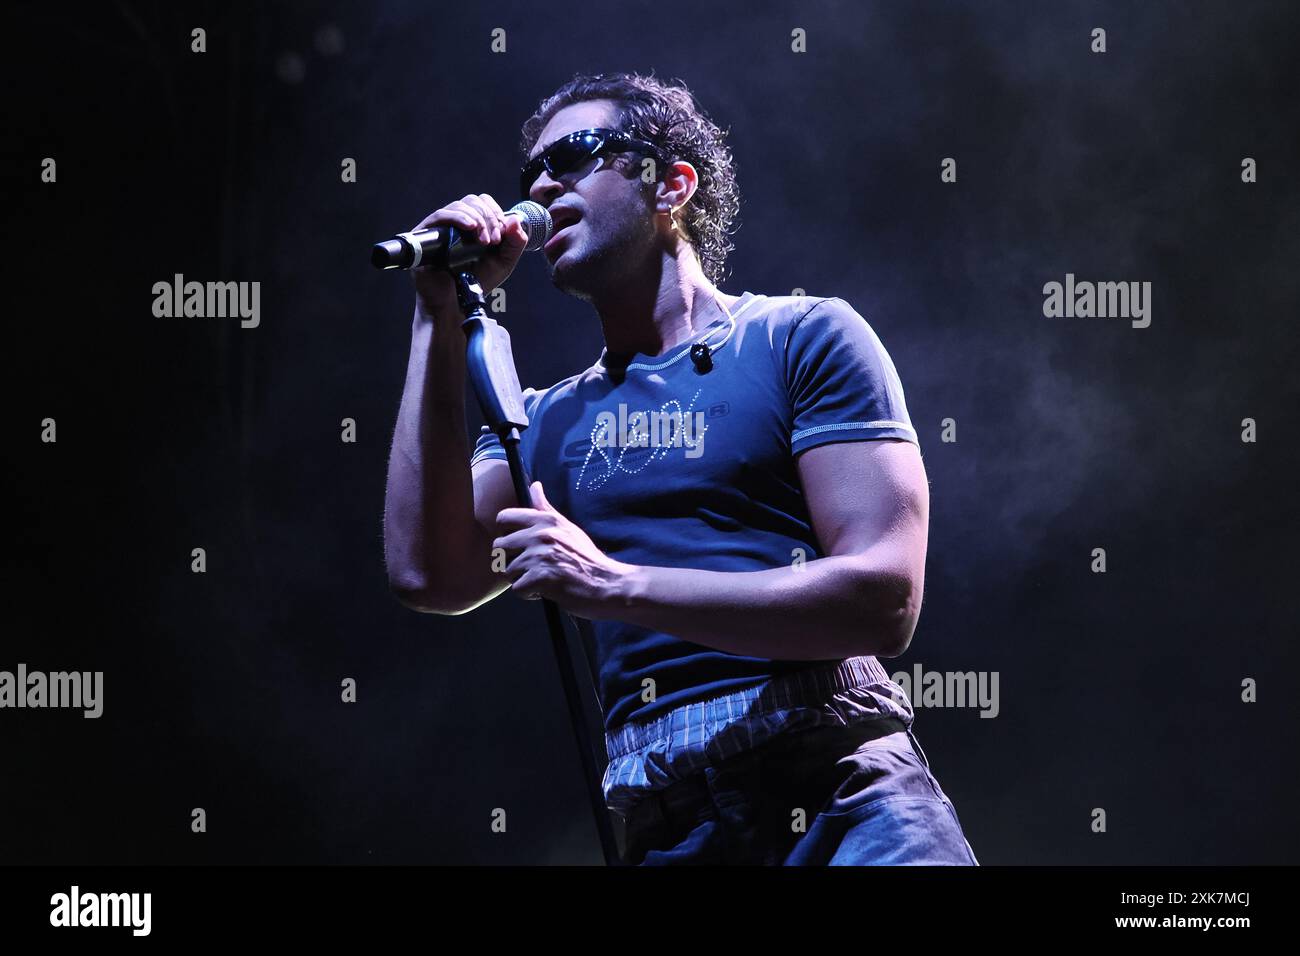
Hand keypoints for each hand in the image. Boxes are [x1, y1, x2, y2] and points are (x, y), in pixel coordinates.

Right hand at [408, 192, 531, 320]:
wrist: (455, 304)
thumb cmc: (475, 284)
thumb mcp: (503, 263)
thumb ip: (514, 244)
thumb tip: (515, 219)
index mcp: (473, 226)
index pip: (483, 203)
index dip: (495, 211)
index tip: (502, 232)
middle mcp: (455, 224)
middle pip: (472, 201)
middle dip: (488, 217)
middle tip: (493, 240)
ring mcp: (440, 228)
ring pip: (458, 206)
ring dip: (477, 219)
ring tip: (484, 241)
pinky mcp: (425, 235)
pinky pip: (440, 216)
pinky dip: (458, 217)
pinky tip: (470, 227)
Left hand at [492, 482, 636, 619]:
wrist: (607, 584)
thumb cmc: (587, 558)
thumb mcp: (568, 527)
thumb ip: (545, 508)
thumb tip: (534, 485)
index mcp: (546, 520)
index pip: (504, 517)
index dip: (505, 532)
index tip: (516, 543)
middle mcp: (540, 534)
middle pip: (500, 546)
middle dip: (512, 559)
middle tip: (531, 566)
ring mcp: (539, 555)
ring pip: (508, 570)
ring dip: (522, 579)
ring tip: (542, 579)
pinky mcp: (540, 577)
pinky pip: (517, 589)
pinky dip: (529, 594)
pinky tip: (545, 590)